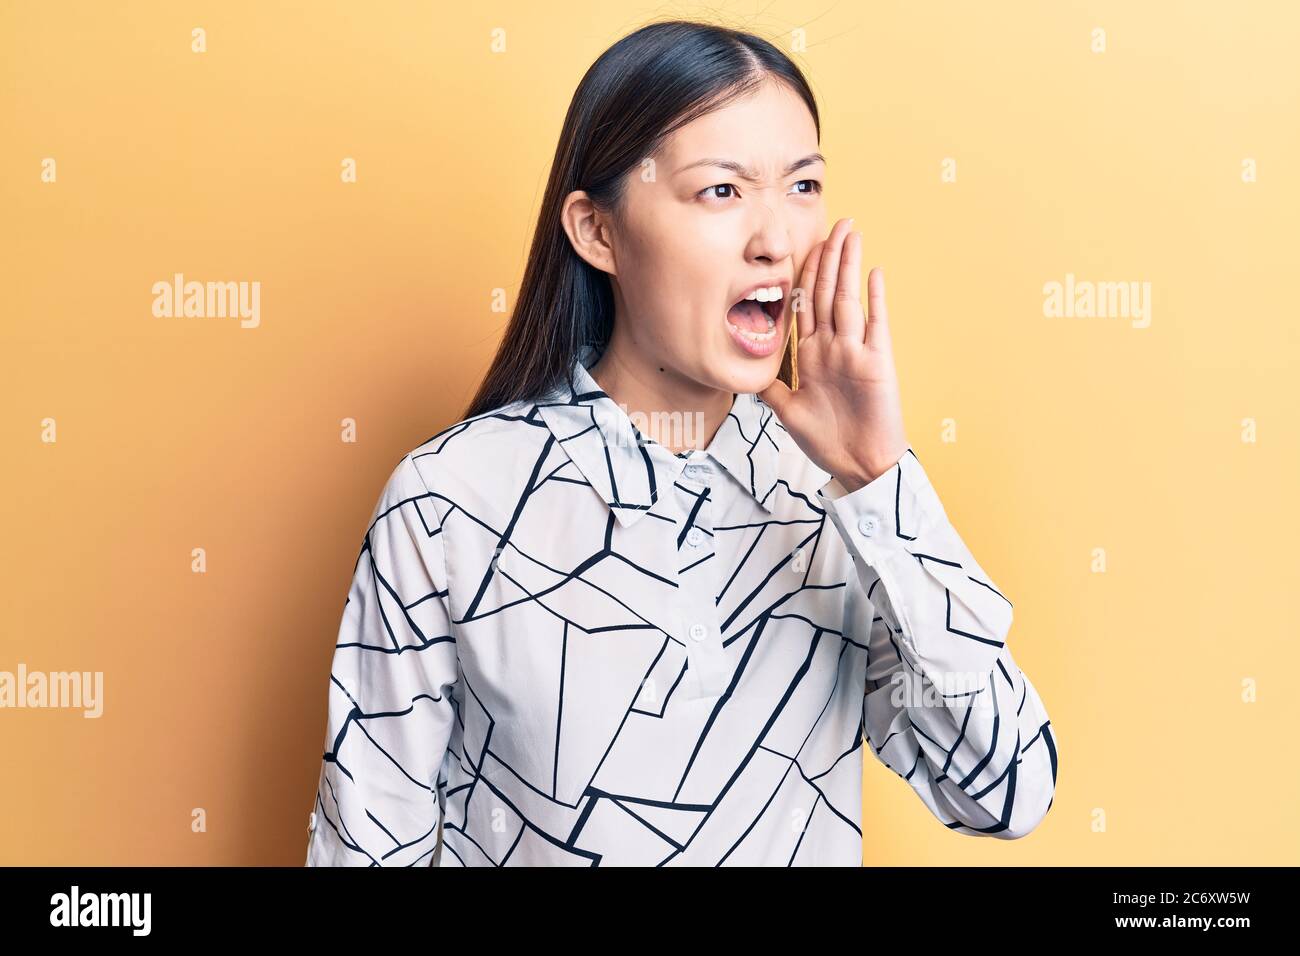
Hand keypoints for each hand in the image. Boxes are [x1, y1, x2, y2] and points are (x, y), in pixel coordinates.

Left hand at [759, 217, 910, 492]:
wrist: (859, 465)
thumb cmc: (828, 441)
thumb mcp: (787, 411)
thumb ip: (770, 387)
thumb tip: (742, 372)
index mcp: (812, 354)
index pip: (804, 305)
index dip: (802, 275)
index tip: (801, 246)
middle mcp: (833, 346)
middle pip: (827, 292)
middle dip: (828, 256)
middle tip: (834, 222)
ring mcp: (856, 350)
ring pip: (848, 298)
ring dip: (849, 264)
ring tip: (851, 232)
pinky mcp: (876, 361)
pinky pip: (876, 324)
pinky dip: (875, 298)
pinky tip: (873, 272)